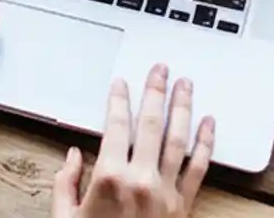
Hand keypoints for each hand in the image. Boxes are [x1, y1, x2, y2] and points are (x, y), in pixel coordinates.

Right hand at [52, 64, 214, 217]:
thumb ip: (64, 185)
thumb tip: (72, 157)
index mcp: (109, 178)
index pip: (115, 126)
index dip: (118, 100)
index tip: (120, 84)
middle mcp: (141, 180)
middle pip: (151, 124)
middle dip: (155, 92)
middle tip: (160, 69)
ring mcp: (166, 193)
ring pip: (178, 140)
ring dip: (183, 108)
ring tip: (185, 84)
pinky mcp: (183, 207)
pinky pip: (198, 168)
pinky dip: (206, 143)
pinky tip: (209, 123)